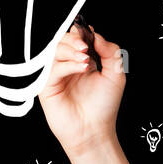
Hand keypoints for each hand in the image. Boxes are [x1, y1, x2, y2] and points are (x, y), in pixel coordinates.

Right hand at [38, 22, 125, 155]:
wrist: (95, 130)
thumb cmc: (104, 106)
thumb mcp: (116, 74)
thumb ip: (110, 52)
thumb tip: (96, 35)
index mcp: (82, 61)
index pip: (76, 38)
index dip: (81, 33)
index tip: (90, 35)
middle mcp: (67, 66)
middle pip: (61, 40)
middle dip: (73, 39)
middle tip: (85, 47)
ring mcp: (55, 75)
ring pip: (54, 51)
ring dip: (71, 50)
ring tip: (86, 60)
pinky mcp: (46, 86)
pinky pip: (53, 68)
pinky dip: (68, 64)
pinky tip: (82, 68)